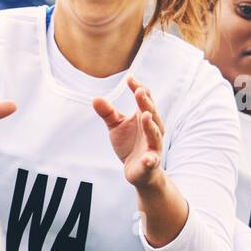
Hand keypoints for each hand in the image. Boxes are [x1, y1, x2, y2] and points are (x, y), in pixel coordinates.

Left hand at [93, 75, 164, 189]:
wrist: (139, 171)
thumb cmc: (129, 144)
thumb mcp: (116, 126)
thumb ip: (108, 113)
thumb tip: (95, 98)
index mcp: (145, 118)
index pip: (145, 100)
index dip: (138, 89)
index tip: (129, 79)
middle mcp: (153, 129)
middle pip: (152, 113)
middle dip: (146, 103)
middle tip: (139, 91)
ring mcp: (154, 146)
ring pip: (155, 134)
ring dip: (151, 125)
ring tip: (145, 115)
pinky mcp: (151, 162)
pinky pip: (152, 160)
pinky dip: (151, 160)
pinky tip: (148, 159)